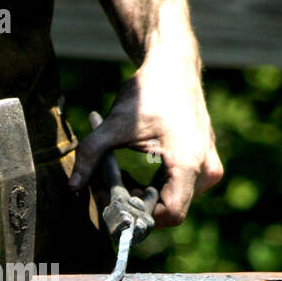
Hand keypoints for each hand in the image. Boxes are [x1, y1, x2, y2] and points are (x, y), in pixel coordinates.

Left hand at [69, 56, 222, 226]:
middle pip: (172, 209)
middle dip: (139, 204)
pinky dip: (157, 187)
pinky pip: (181, 188)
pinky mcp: (205, 163)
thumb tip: (72, 186)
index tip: (119, 200)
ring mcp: (209, 167)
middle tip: (115, 189)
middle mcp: (206, 170)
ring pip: (176, 200)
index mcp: (189, 162)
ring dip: (147, 196)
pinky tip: (138, 173)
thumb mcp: (116, 124)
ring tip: (124, 179)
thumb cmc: (150, 91)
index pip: (171, 213)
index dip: (142, 214)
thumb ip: (92, 154)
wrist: (174, 66)